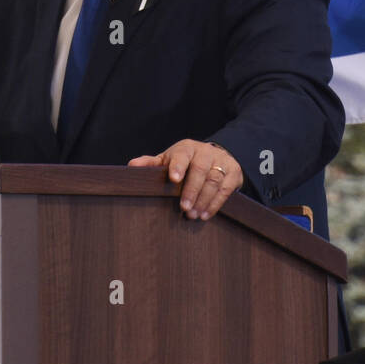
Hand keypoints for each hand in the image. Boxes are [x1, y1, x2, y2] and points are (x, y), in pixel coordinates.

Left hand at [128, 139, 242, 219]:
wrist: (217, 157)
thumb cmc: (186, 161)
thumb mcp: (168, 160)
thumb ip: (151, 163)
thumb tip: (132, 166)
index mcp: (187, 148)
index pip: (183, 154)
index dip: (178, 166)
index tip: (173, 179)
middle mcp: (205, 152)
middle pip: (200, 169)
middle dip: (192, 189)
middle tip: (184, 208)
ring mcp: (221, 161)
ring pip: (214, 180)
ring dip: (203, 199)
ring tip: (193, 215)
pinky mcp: (233, 173)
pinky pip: (226, 189)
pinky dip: (216, 203)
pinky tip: (206, 214)